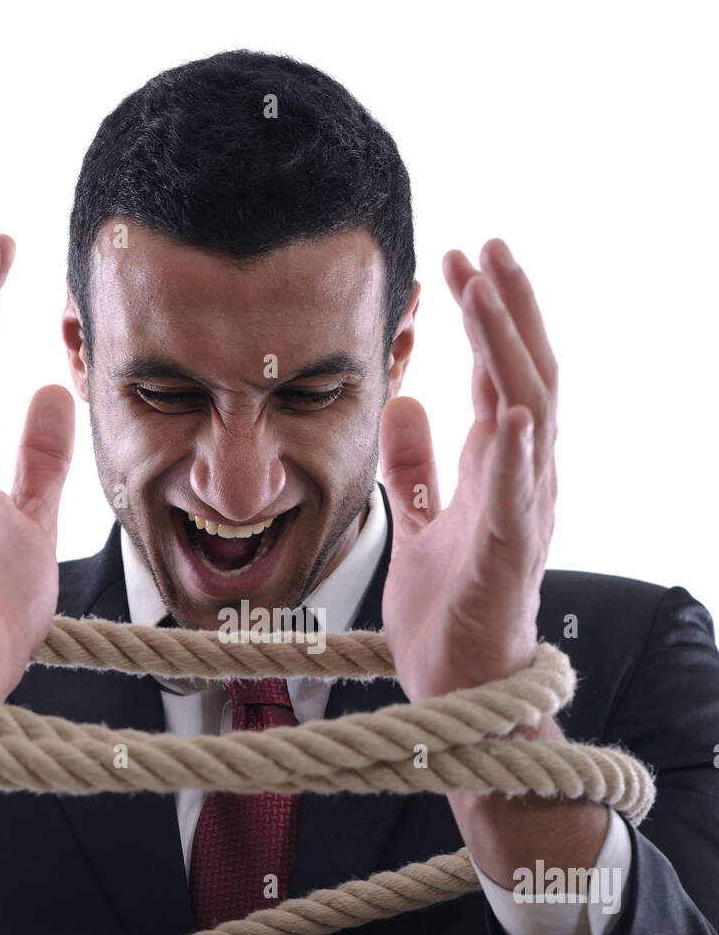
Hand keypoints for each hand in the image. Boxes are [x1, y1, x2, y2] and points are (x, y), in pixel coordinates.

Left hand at [380, 238, 557, 703]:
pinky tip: (513, 407)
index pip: (501, 375)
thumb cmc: (448, 613)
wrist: (460, 688)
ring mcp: (523, 514)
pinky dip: (520, 451)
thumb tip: (404, 403)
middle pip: (526, 374)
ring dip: (510, 350)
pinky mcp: (511, 554)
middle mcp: (523, 481)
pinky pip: (521, 495)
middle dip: (506, 309)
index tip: (459, 262)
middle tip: (485, 245)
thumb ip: (414, 466)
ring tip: (491, 290)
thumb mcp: (416, 523)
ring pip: (530, 413)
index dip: (486, 318)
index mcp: (500, 470)